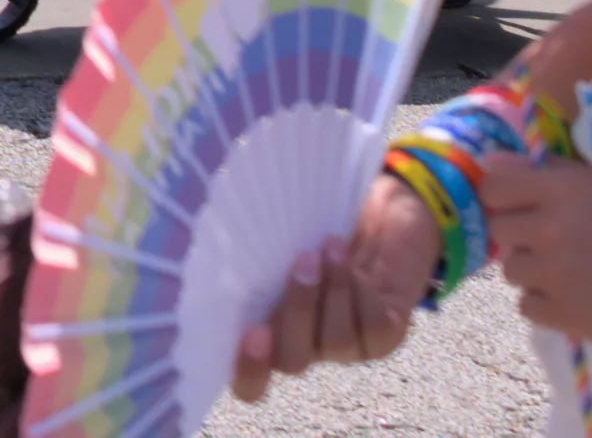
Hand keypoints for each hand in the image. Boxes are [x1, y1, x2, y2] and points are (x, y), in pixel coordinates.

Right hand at [230, 166, 442, 393]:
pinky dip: (360, 291)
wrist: (377, 213)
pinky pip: (372, 328)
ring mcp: (345, 347)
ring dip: (333, 291)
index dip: (247, 368)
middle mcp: (303, 346)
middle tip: (301, 260)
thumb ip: (248, 242)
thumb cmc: (310, 218)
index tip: (251, 330)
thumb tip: (208, 218)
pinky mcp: (384, 337)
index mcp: (264, 328)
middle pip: (291, 361)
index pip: (249, 378)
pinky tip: (350, 260)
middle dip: (296, 313)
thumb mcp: (275, 230)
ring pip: (334, 343)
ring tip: (330, 244)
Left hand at [481, 151, 591, 347]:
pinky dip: (547, 306)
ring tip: (574, 275)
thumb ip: (552, 174)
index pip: (492, 188)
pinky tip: (578, 299)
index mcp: (563, 190)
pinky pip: (527, 307)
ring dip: (535, 273)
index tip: (521, 209)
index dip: (503, 199)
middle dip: (522, 237)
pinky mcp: (568, 317)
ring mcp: (557, 275)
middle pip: (500, 231)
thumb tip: (496, 162)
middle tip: (558, 246)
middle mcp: (551, 229)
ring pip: (511, 271)